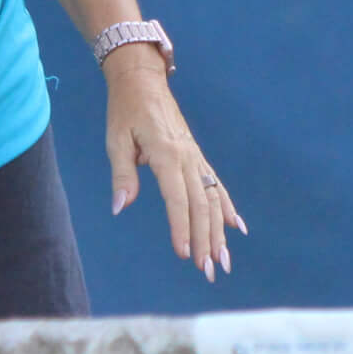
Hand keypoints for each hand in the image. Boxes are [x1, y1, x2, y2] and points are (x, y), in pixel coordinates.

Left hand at [102, 48, 246, 281]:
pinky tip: (236, 228)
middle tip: (209, 271)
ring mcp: (196, 158)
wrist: (144, 81)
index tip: (185, 254)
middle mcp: (188, 158)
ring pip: (214, 199)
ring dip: (219, 232)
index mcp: (166, 155)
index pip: (177, 199)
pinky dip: (228, 208)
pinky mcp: (198, 157)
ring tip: (223, 261)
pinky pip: (217, 186)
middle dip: (206, 240)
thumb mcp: (116, 140)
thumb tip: (120, 207)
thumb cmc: (126, 111)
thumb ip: (122, 175)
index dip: (181, 227)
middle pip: (201, 205)